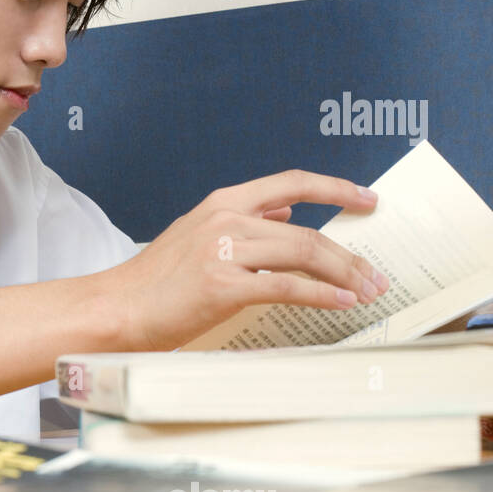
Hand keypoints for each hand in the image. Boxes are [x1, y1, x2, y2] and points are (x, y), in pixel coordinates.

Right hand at [102, 169, 389, 350]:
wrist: (116, 308)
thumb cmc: (155, 282)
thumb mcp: (197, 235)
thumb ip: (242, 222)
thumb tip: (286, 215)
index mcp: (223, 203)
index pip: (292, 183)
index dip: (336, 188)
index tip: (369, 199)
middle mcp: (226, 219)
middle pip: (308, 230)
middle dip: (351, 255)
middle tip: (376, 274)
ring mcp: (223, 250)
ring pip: (304, 254)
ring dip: (345, 275)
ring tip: (368, 291)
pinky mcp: (221, 285)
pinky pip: (286, 287)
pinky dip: (322, 295)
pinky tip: (342, 304)